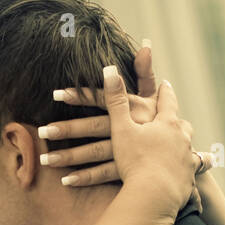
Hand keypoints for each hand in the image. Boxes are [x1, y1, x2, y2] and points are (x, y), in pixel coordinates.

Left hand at [41, 44, 202, 213]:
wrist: (182, 159)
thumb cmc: (163, 125)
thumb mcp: (156, 99)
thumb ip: (146, 73)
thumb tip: (145, 44)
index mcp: (135, 108)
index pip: (104, 98)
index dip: (81, 95)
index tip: (56, 93)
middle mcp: (131, 127)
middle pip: (94, 126)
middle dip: (67, 129)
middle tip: (42, 131)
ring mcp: (130, 151)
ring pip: (95, 152)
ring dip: (69, 156)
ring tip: (45, 160)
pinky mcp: (129, 171)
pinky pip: (104, 175)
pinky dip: (85, 178)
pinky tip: (65, 181)